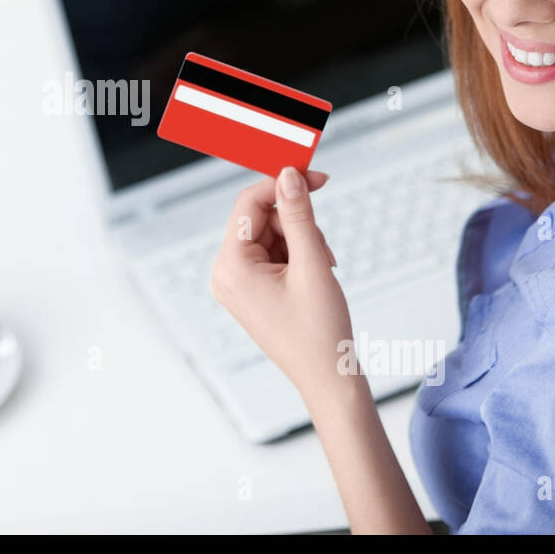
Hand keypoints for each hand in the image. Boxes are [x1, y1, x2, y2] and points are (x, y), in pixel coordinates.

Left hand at [209, 166, 357, 410]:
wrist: (328, 378)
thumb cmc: (319, 330)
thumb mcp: (312, 264)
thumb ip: (300, 215)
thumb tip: (288, 175)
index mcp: (230, 266)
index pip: (249, 204)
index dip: (283, 183)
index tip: (316, 175)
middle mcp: (226, 273)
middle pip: (261, 219)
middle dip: (298, 225)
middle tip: (323, 251)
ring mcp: (237, 283)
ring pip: (272, 235)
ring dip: (302, 242)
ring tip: (321, 271)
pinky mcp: (251, 290)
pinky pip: (274, 254)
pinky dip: (298, 257)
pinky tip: (315, 276)